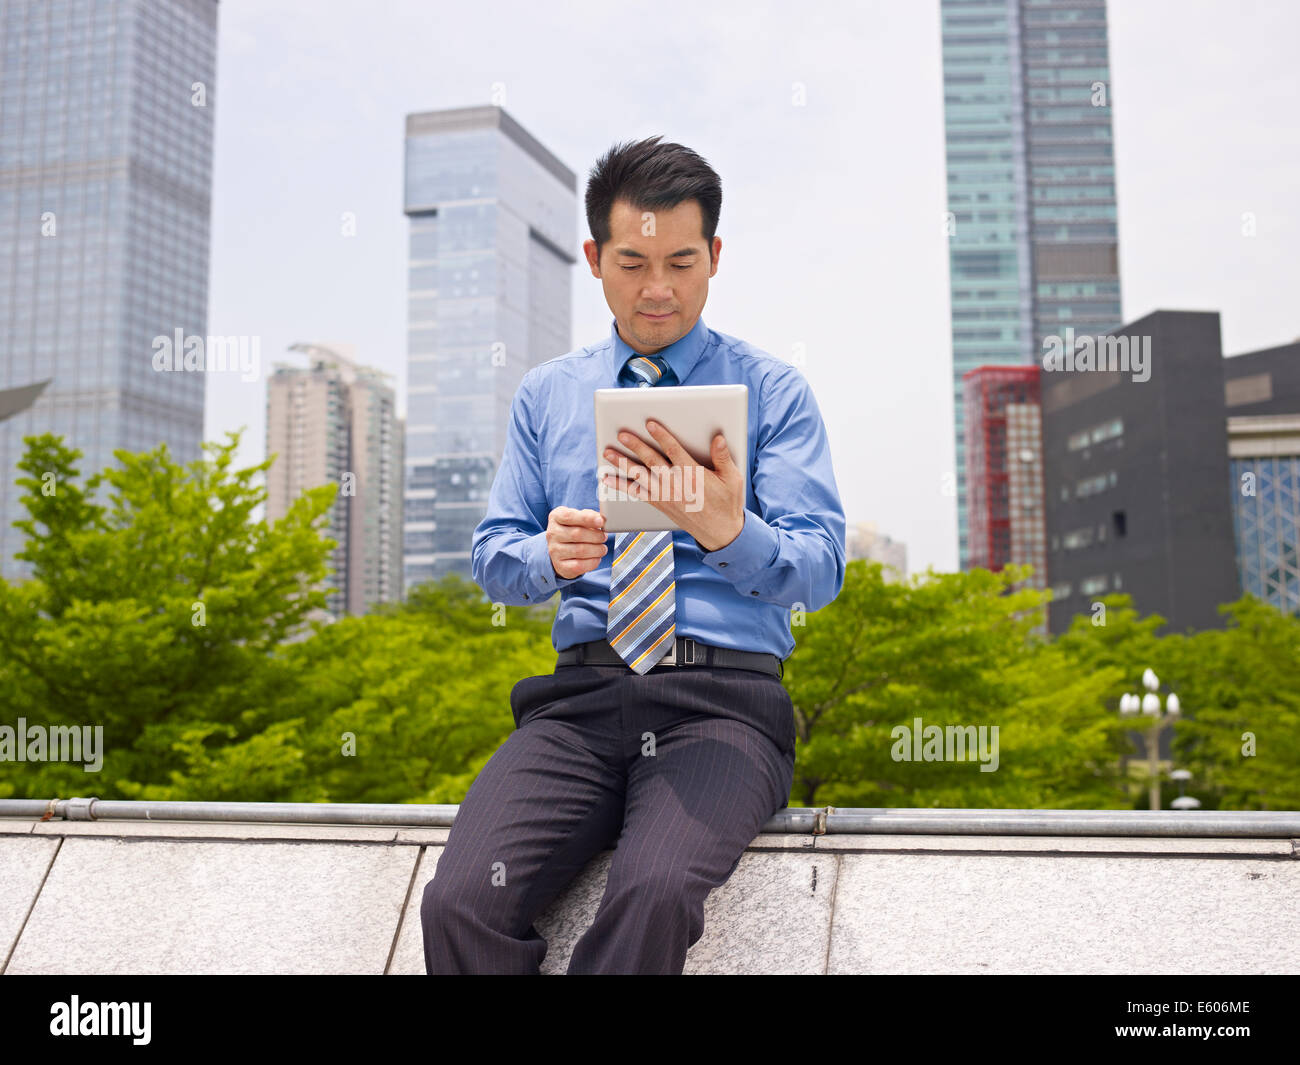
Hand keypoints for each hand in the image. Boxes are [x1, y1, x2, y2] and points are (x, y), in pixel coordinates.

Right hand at [546, 506, 607, 578]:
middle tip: (604, 537)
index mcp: (556, 517)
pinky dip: (593, 562)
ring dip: (597, 550)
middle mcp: (553, 534)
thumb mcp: (578, 517)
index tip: (601, 521)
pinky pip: (580, 565)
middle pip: (577, 534)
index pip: (569, 516)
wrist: (562, 549)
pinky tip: (596, 558)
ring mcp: (555, 551)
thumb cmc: (573, 530)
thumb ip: (589, 515)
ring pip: (580, 550)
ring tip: (602, 548)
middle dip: (596, 536)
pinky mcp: (560, 566)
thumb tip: (601, 519)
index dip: (587, 518)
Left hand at [601, 419, 744, 551]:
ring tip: (608, 453)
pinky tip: (607, 479)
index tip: (650, 424)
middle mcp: (676, 484)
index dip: (661, 436)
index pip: (674, 451)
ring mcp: (665, 495)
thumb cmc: (727, 503)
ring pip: (640, 476)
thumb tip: (718, 438)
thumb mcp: (732, 479)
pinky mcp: (660, 504)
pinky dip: (621, 486)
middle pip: (651, 461)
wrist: (720, 532)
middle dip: (635, 446)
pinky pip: (637, 493)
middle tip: (621, 434)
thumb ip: (723, 457)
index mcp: (693, 475)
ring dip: (622, 464)